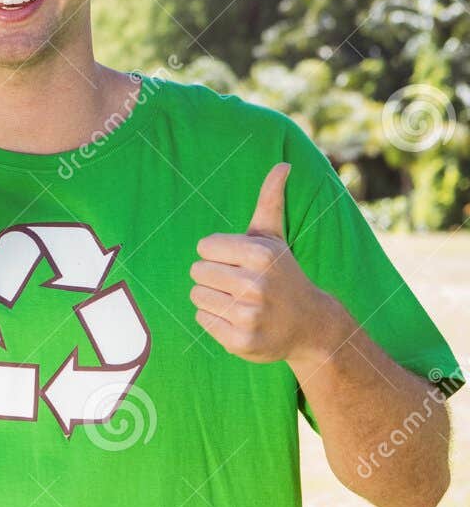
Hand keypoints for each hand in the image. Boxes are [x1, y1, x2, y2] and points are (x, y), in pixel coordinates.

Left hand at [191, 163, 336, 363]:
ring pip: (196, 296)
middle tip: (238, 283)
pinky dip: (214, 320)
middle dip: (213, 275)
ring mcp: (249, 315)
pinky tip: (238, 319)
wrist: (311, 325)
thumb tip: (283, 164)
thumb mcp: (274, 238)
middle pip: (197, 271)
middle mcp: (256, 284)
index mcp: (260, 254)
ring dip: (211, 298)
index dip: (217, 253)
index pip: (204, 246)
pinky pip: (201, 320)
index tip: (238, 261)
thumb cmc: (282, 274)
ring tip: (239, 300)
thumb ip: (270, 201)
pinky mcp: (241, 341)